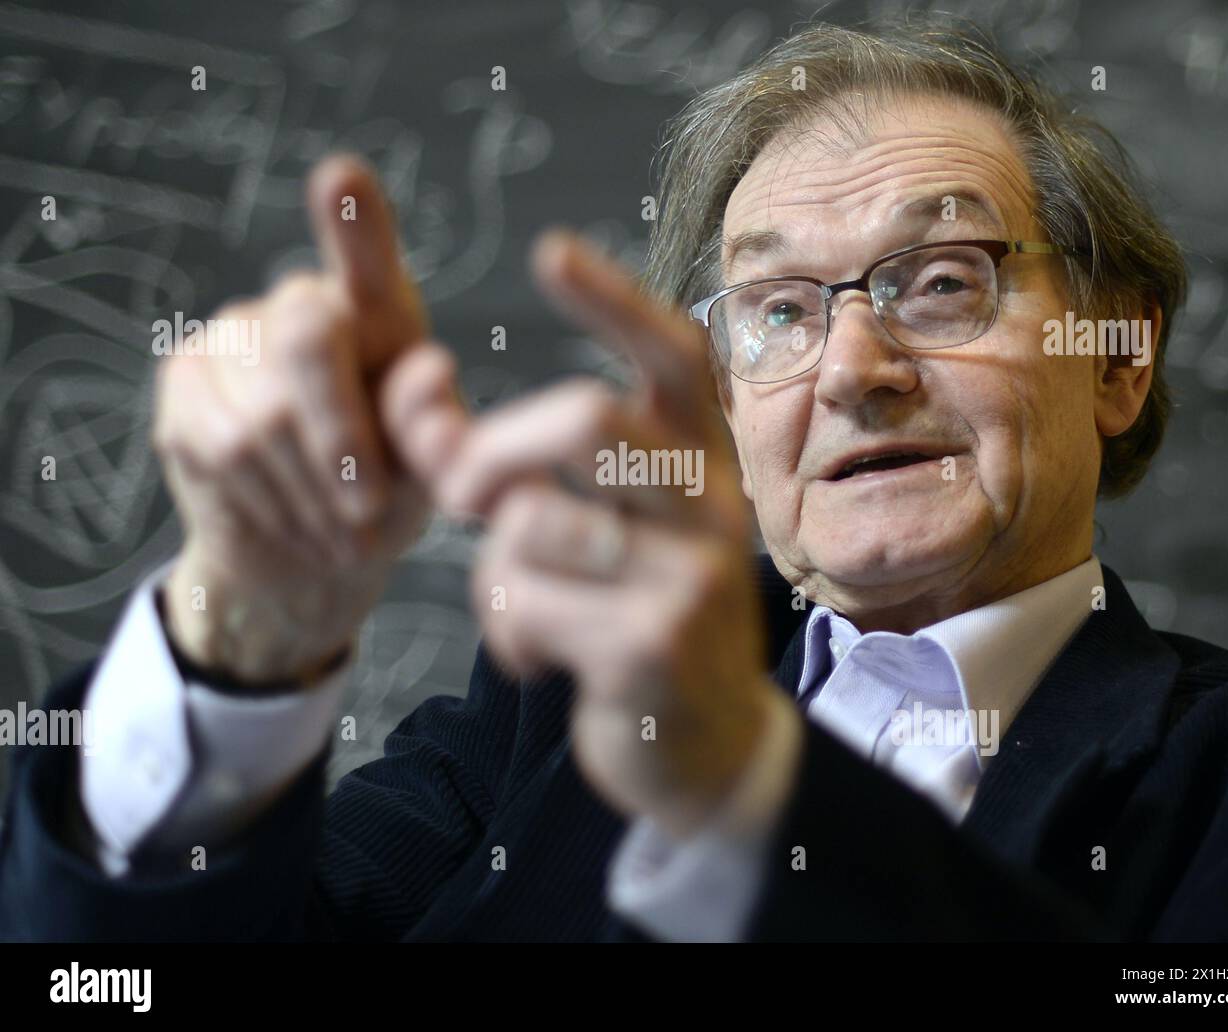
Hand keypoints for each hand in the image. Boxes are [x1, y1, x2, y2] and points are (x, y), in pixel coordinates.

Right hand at [154, 155, 468, 684]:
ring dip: (307, 493)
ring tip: (339, 537)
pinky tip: (289, 520)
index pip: (368, 261)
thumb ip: (432, 426)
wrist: (308, 553)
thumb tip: (428, 368)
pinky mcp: (184, 377)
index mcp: (378, 313)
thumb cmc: (385, 494)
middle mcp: (301, 302)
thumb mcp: (428, 471)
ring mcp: (234, 332)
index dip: (354, 223)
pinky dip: (264, 499)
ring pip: (263, 416)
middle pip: (307, 340)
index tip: (341, 181)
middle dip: (341, 439)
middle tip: (367, 508)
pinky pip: (218, 445)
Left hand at [440, 230, 794, 837]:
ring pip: (535, 520)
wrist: (702, 739)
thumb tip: (417, 401)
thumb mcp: (585, 525)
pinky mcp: (654, 642)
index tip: (548, 251)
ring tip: (519, 600)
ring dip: (495, 565)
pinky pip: (528, 603)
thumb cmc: (632, 610)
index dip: (612, 300)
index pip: (672, 356)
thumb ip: (507, 462)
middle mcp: (712, 501)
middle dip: (491, 451)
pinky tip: (538, 657)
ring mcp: (691, 572)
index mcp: (701, 459)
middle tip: (461, 496)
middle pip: (585, 418)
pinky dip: (507, 630)